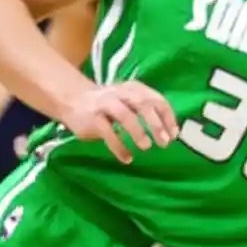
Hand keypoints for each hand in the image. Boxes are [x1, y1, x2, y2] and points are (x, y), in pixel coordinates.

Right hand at [58, 80, 178, 163]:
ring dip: (138, 132)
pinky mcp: (92, 118)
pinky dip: (119, 147)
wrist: (72, 99)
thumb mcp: (129, 101)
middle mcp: (121, 93)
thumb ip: (148, 109)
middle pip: (143, 104)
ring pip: (125, 116)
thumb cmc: (111, 104)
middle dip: (156, 124)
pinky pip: (107, 133)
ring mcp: (105, 104)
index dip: (167, 117)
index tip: (174, 134)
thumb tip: (171, 132)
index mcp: (135, 88)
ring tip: (147, 147)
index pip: (156, 100)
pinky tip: (127, 158)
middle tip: (165, 142)